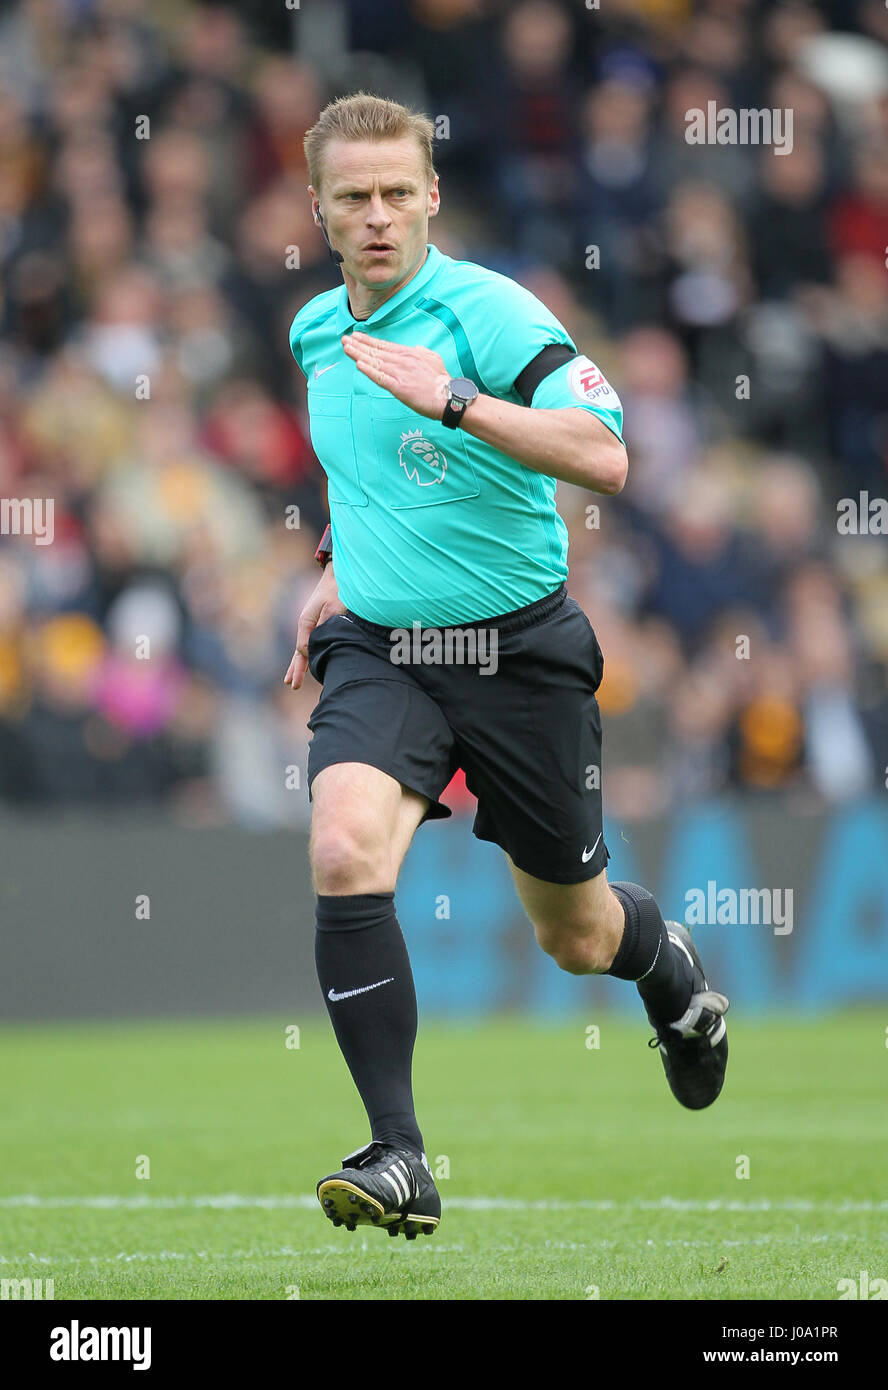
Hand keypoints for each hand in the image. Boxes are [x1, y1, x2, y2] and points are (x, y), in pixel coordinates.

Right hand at [284, 564, 345, 689]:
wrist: (339, 575)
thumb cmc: (337, 590)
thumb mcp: (332, 608)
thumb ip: (324, 627)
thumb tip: (315, 646)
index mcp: (305, 622)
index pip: (303, 649)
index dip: (307, 662)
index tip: (311, 670)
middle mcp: (305, 625)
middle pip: (298, 653)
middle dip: (296, 670)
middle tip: (292, 685)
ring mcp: (309, 625)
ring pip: (301, 650)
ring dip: (297, 666)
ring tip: (290, 681)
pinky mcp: (316, 624)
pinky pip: (308, 644)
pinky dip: (304, 657)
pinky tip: (304, 666)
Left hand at [342, 331, 450, 418]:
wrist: (449, 396)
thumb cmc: (442, 380)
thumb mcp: (433, 358)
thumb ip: (421, 352)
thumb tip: (415, 348)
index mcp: (409, 353)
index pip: (384, 345)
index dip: (369, 340)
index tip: (356, 336)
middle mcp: (402, 361)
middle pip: (376, 351)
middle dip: (359, 344)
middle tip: (344, 338)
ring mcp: (399, 373)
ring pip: (375, 362)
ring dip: (359, 354)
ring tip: (346, 347)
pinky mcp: (399, 387)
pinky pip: (380, 378)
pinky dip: (369, 371)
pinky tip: (359, 364)